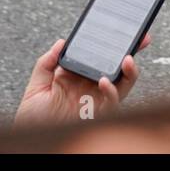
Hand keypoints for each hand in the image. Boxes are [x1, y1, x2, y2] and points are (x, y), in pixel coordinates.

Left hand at [13, 36, 150, 127]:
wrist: (29, 139)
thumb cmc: (32, 118)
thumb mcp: (36, 87)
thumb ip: (46, 64)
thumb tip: (61, 43)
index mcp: (79, 77)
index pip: (100, 58)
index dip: (112, 45)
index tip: (120, 31)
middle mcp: (91, 87)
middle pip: (118, 67)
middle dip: (132, 52)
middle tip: (140, 39)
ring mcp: (96, 101)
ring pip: (123, 83)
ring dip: (129, 71)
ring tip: (127, 59)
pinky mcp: (97, 114)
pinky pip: (112, 101)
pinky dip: (111, 90)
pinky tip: (104, 82)